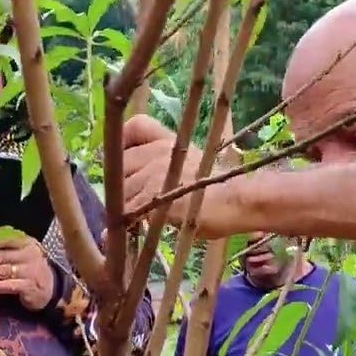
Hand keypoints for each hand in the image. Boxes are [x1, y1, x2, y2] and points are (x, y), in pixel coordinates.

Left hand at [0, 233, 55, 310]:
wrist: (50, 287)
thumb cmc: (29, 267)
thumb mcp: (21, 253)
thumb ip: (4, 248)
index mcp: (26, 243)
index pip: (7, 240)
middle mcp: (29, 255)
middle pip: (1, 256)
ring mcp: (30, 271)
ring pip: (3, 271)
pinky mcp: (30, 287)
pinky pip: (10, 286)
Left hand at [122, 114, 237, 237]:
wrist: (236, 200)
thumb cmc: (219, 188)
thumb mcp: (194, 164)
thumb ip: (167, 167)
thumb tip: (145, 185)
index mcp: (169, 141)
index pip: (134, 126)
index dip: (121, 141)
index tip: (122, 161)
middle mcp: (157, 152)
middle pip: (119, 164)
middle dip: (119, 183)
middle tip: (130, 200)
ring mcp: (153, 173)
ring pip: (120, 189)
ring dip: (122, 205)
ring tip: (133, 217)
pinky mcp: (152, 196)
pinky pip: (127, 209)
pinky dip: (125, 221)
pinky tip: (133, 228)